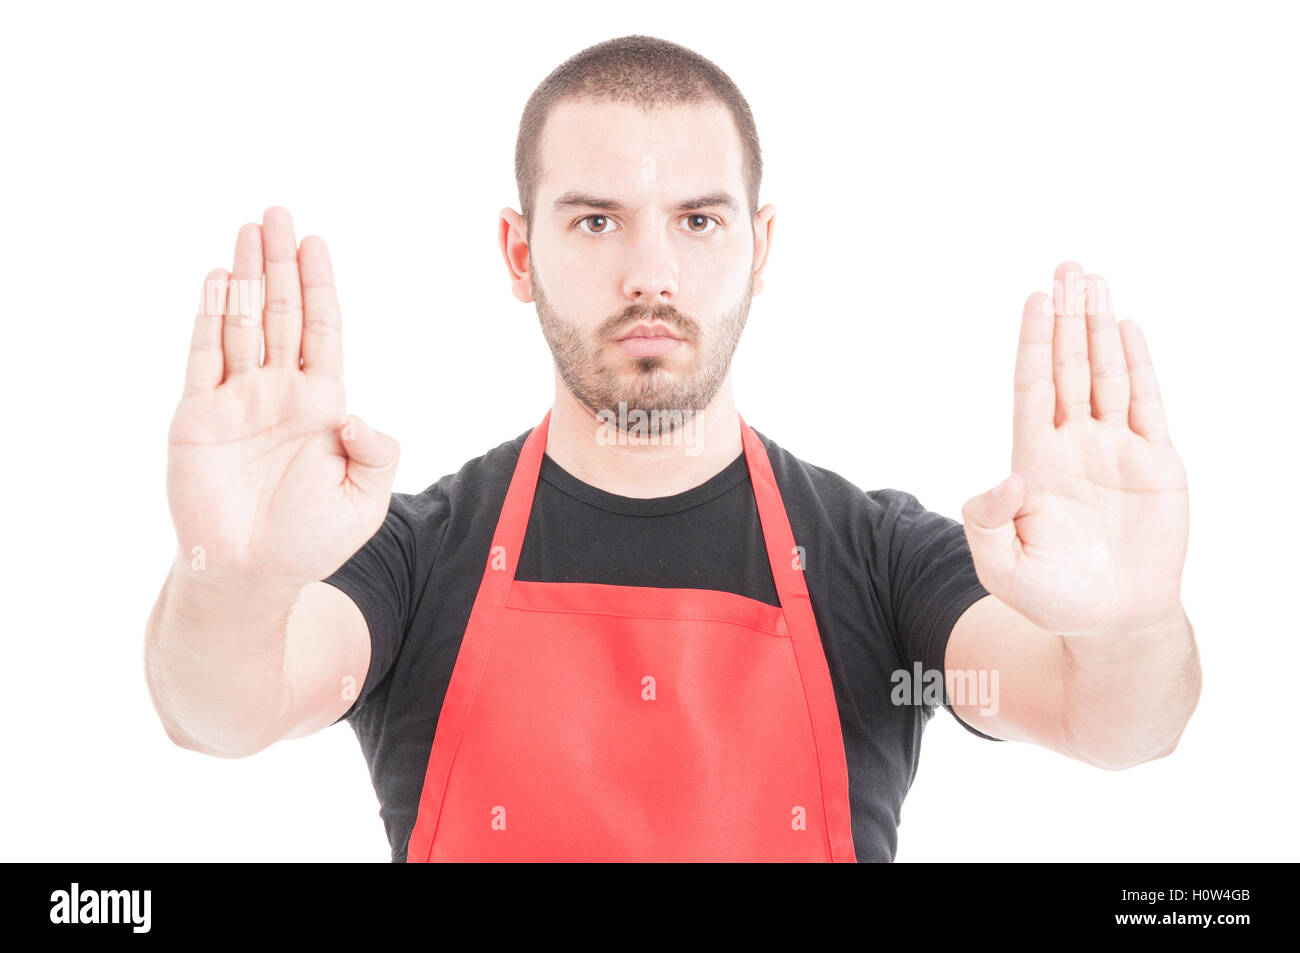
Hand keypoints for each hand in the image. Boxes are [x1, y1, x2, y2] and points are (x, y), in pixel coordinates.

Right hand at [166, 207, 398, 589]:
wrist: (251, 574)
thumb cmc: (311, 540)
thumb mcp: (366, 501)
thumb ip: (378, 454)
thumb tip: (360, 415)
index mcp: (322, 404)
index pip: (322, 330)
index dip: (319, 287)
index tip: (317, 243)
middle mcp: (279, 392)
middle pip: (280, 312)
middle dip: (280, 263)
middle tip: (278, 212)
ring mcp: (237, 399)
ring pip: (240, 323)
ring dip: (243, 276)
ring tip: (247, 229)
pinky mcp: (198, 414)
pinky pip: (203, 356)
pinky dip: (207, 317)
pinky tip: (214, 280)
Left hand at [961, 261, 1188, 636]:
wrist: (1111, 622)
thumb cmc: (1051, 597)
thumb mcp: (1000, 568)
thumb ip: (987, 524)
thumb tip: (1004, 480)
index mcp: (1033, 460)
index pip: (1031, 387)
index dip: (1031, 344)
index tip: (1034, 300)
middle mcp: (1073, 444)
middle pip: (1068, 366)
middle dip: (1067, 317)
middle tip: (1068, 266)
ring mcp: (1115, 449)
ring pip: (1108, 374)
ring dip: (1102, 328)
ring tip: (1095, 280)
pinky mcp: (1156, 463)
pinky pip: (1148, 404)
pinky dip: (1141, 366)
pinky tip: (1130, 328)